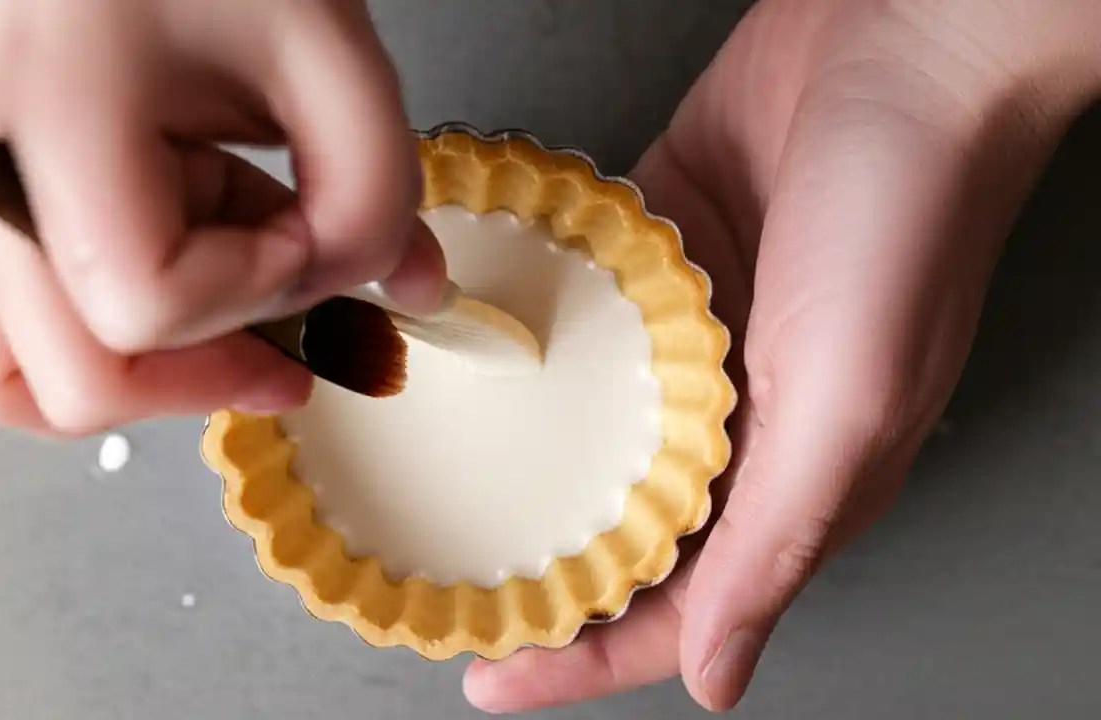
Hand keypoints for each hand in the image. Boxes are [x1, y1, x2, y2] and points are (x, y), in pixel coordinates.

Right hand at [0, 0, 444, 434]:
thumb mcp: (333, 53)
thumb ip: (374, 191)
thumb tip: (394, 294)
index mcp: (50, 108)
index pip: (143, 301)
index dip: (257, 289)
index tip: (310, 233)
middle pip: (72, 380)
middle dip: (207, 369)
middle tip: (294, 338)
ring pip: (20, 380)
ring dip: (154, 374)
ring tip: (240, 316)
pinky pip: (27, 332)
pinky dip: (123, 342)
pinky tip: (205, 278)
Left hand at [465, 0, 1100, 711]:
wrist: (905, 45)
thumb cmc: (904, 217)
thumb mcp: (847, 403)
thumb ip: (776, 543)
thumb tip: (720, 678)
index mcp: (792, 479)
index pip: (676, 609)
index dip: (583, 660)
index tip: (489, 679)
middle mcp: (737, 422)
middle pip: (622, 534)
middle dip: (540, 574)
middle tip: (442, 593)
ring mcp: (693, 342)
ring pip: (592, 434)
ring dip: (520, 466)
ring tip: (429, 490)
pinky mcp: (658, 263)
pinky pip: (582, 327)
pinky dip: (530, 350)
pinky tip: (469, 360)